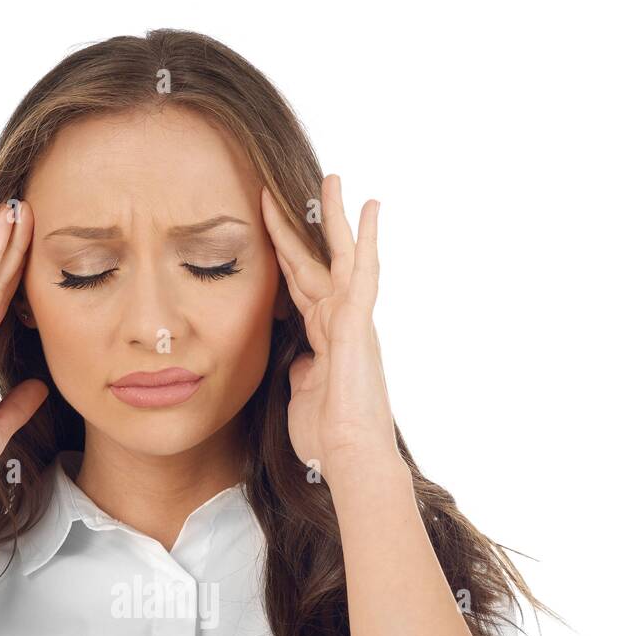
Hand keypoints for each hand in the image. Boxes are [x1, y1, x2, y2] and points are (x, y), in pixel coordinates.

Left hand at [260, 175, 399, 477]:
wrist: (349, 456)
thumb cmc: (328, 437)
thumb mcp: (302, 396)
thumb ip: (300, 371)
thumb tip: (298, 361)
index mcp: (323, 339)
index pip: (298, 288)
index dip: (283, 258)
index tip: (266, 230)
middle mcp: (340, 322)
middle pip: (313, 263)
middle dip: (297, 228)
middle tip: (282, 190)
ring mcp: (352, 320)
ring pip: (341, 257)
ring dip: (336, 219)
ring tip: (333, 179)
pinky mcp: (359, 322)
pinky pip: (363, 272)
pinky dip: (368, 239)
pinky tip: (370, 207)